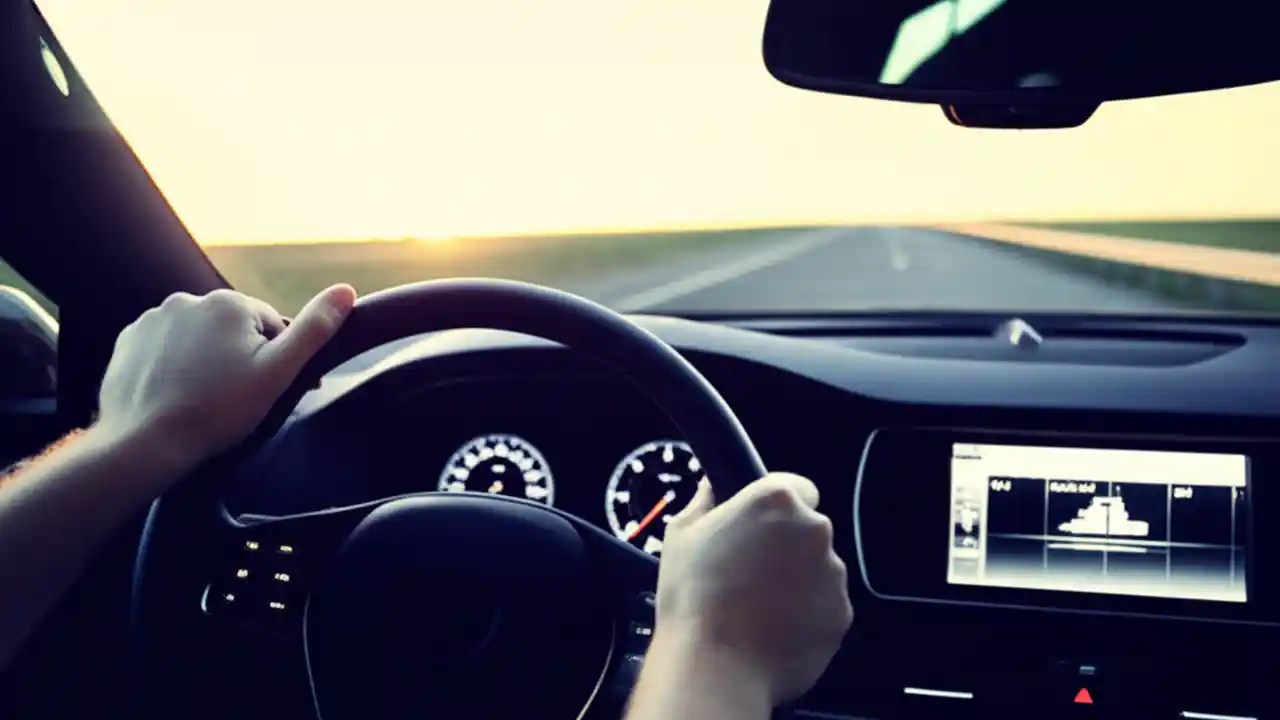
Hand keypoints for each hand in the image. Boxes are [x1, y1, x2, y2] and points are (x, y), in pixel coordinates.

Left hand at [97, 285, 355, 476]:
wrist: (146, 441)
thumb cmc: (218, 410)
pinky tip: (177, 393)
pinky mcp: (130, 340)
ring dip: (207, 360)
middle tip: (236, 399)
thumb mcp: (278, 372)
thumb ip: (315, 329)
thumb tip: (346, 291)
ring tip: (204, 398)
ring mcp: (154, 319)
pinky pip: (165, 347)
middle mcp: (189, 300)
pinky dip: (174, 365)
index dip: (275, 360)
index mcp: (230, 304)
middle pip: (233, 330)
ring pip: (199, 338)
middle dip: (240, 357)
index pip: (271, 327)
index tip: (266, 389)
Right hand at [654, 473, 852, 705]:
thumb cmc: (693, 598)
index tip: (758, 528)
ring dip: (797, 581)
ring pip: (819, 569)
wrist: (714, 667)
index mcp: (776, 501)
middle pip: (807, 530)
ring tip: (757, 607)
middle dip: (785, 546)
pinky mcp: (842, 614)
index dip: (776, 507)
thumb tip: (713, 485)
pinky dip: (807, 615)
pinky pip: (825, 606)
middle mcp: (814, 530)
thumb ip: (705, 500)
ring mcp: (832, 574)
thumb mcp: (682, 534)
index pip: (795, 487)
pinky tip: (773, 628)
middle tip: (749, 572)